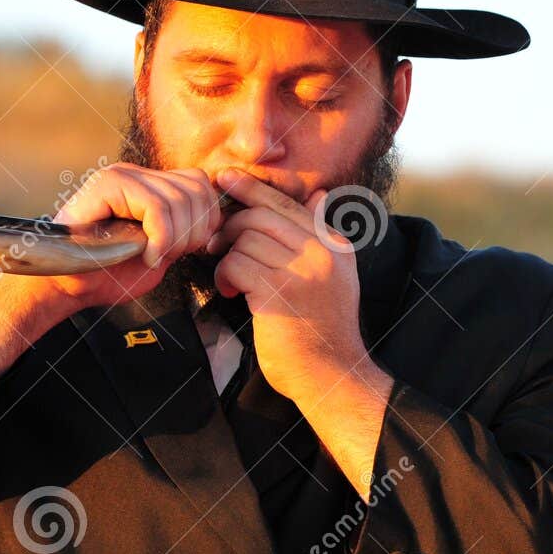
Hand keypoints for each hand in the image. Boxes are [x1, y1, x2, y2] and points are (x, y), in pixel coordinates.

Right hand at [0, 163, 225, 399]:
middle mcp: (138, 173)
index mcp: (152, 185)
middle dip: (196, 230)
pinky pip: (159, 208)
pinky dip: (162, 238)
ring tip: (154, 254)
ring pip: (181, 198)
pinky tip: (146, 255)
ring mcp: (122, 175)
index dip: (206, 220)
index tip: (188, 249)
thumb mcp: (162, 249)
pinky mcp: (108, 184)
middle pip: (198, 188)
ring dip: (177, 236)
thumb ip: (186, 229)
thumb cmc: (108, 274)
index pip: (202, 184)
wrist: (63, 286)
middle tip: (170, 254)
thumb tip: (219, 219)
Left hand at [209, 171, 390, 414]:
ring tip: (232, 281)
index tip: (226, 178)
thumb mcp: (333, 274)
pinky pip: (237, 263)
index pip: (287, 204)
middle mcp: (323, 251)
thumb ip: (321, 234)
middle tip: (218, 245)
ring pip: (245, 240)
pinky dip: (226, 275)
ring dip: (228, 258)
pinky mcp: (278, 292)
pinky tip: (232, 292)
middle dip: (231, 226)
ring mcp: (303, 271)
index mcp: (334, 243)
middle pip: (261, 215)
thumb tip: (320, 194)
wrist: (330, 374)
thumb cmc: (322, 327)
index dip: (252, 189)